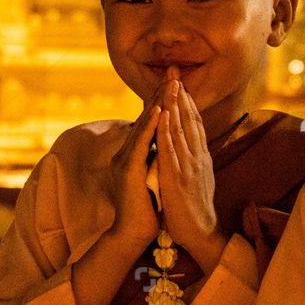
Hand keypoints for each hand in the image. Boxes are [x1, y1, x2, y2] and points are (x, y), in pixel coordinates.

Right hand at [106, 90, 163, 248]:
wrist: (133, 233)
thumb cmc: (147, 207)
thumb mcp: (156, 175)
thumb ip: (158, 157)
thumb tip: (169, 143)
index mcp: (137, 152)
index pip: (153, 121)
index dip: (164, 100)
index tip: (178, 81)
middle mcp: (129, 151)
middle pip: (148, 116)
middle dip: (162, 93)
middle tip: (174, 71)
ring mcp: (127, 159)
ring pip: (145, 125)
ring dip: (158, 102)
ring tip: (170, 83)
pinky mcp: (128, 171)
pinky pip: (141, 144)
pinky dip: (150, 126)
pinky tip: (160, 111)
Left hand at [156, 72, 227, 269]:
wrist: (201, 233)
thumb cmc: (195, 209)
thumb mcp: (197, 178)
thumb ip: (193, 160)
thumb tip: (189, 147)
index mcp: (201, 156)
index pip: (194, 123)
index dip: (187, 101)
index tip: (180, 82)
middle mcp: (198, 156)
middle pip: (189, 119)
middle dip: (181, 94)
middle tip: (175, 71)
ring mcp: (189, 166)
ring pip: (181, 129)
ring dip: (175, 105)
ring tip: (169, 83)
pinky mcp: (178, 178)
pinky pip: (170, 149)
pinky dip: (166, 129)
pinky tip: (161, 115)